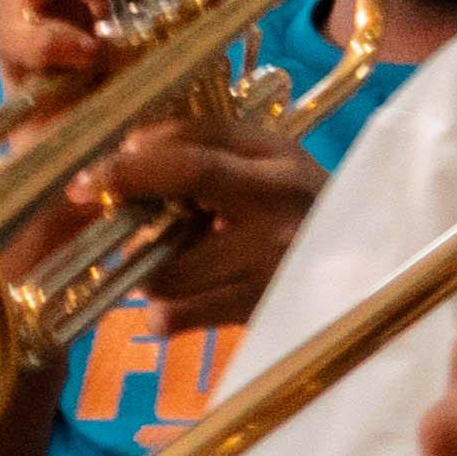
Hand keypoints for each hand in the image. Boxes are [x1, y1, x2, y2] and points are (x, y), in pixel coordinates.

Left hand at [69, 124, 329, 329]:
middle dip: (131, 212)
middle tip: (107, 212)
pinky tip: (182, 301)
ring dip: (149, 270)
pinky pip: (176, 317)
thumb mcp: (270, 156)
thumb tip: (132, 144)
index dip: (132, 167)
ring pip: (167, 273)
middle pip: (178, 215)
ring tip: (171, 263)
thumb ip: (208, 138)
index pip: (194, 159)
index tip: (87, 178)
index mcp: (276, 166)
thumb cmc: (302, 203)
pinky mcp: (257, 312)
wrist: (369, 264)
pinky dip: (163, 313)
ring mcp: (269, 267)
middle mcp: (276, 214)